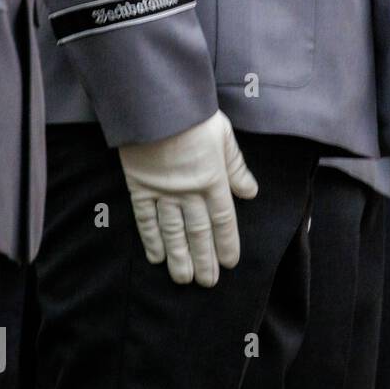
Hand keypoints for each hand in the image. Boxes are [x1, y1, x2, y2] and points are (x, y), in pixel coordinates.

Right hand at [118, 110, 258, 287]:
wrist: (154, 105)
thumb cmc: (194, 117)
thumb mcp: (225, 138)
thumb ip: (236, 168)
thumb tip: (250, 193)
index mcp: (213, 180)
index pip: (223, 220)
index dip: (226, 243)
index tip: (229, 263)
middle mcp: (188, 192)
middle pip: (198, 232)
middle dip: (204, 259)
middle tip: (207, 282)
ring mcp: (162, 192)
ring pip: (172, 232)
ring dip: (179, 257)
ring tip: (183, 279)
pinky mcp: (139, 187)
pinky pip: (145, 219)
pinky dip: (151, 239)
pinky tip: (156, 257)